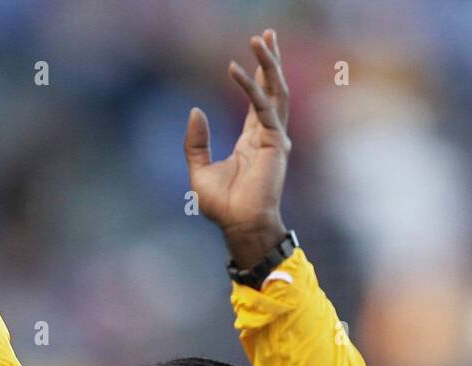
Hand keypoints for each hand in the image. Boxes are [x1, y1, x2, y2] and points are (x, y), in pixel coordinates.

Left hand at [184, 29, 289, 267]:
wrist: (239, 225)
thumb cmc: (222, 206)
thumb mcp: (199, 169)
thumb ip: (196, 141)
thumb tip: (195, 110)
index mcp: (252, 140)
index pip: (258, 100)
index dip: (257, 76)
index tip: (256, 51)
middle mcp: (267, 135)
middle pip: (273, 89)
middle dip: (270, 61)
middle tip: (266, 34)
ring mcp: (274, 137)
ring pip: (276, 91)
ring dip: (269, 64)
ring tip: (260, 39)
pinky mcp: (275, 142)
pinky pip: (262, 107)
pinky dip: (249, 87)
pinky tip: (235, 69)